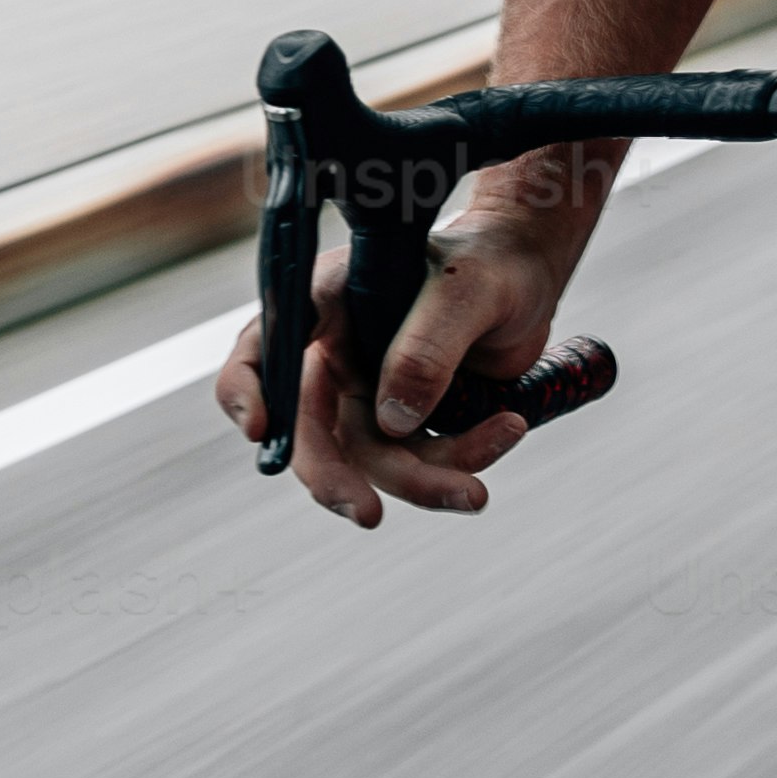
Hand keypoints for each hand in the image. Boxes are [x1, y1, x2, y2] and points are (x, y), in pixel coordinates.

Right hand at [212, 211, 578, 527]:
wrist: (531, 275)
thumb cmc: (489, 262)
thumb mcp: (464, 291)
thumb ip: (425, 349)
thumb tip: (395, 422)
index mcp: (327, 305)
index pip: (259, 351)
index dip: (245, 393)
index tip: (261, 430)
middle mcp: (338, 356)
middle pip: (312, 430)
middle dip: (335, 479)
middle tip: (368, 515)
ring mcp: (373, 393)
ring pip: (376, 460)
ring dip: (422, 484)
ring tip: (474, 495)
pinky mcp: (413, 420)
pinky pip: (424, 460)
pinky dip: (461, 461)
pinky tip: (507, 429)